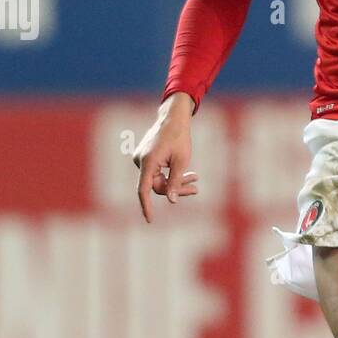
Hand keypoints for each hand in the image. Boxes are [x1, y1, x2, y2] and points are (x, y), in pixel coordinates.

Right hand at [133, 92, 197, 221]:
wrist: (173, 117)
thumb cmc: (179, 137)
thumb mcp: (181, 160)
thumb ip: (176, 181)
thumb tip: (172, 200)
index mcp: (148, 162)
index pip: (144, 190)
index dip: (146, 206)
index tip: (150, 219)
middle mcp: (140, 161)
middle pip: (157, 185)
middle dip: (176, 188)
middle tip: (196, 188)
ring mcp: (141, 159)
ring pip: (159, 179)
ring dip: (176, 181)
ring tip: (196, 178)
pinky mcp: (146, 157)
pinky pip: (157, 172)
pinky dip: (171, 173)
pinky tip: (186, 172)